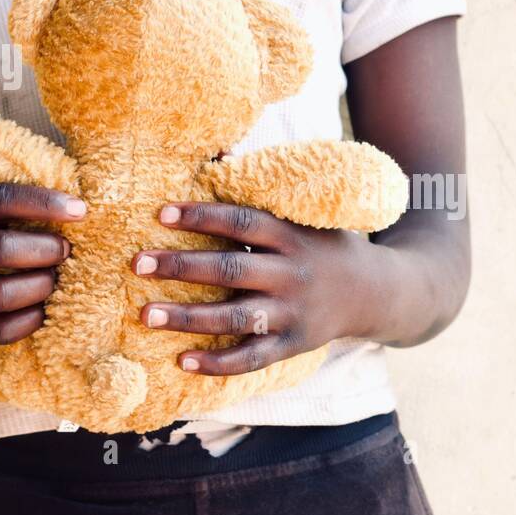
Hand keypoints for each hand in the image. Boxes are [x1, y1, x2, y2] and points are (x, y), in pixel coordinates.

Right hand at [0, 183, 85, 343]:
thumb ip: (9, 209)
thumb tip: (76, 211)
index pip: (0, 200)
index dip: (43, 203)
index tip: (80, 210)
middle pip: (1, 249)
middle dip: (46, 249)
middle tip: (66, 250)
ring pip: (1, 294)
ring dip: (41, 287)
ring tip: (54, 279)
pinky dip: (30, 321)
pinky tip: (42, 309)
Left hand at [132, 202, 387, 374]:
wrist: (377, 293)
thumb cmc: (326, 246)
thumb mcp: (305, 215)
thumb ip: (261, 191)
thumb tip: (217, 151)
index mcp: (292, 236)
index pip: (242, 222)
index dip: (202, 216)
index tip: (162, 213)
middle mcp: (292, 274)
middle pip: (231, 269)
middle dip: (182, 266)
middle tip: (138, 263)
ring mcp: (293, 313)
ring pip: (235, 317)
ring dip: (189, 317)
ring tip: (147, 314)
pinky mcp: (294, 345)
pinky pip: (252, 358)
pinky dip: (218, 363)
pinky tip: (182, 361)